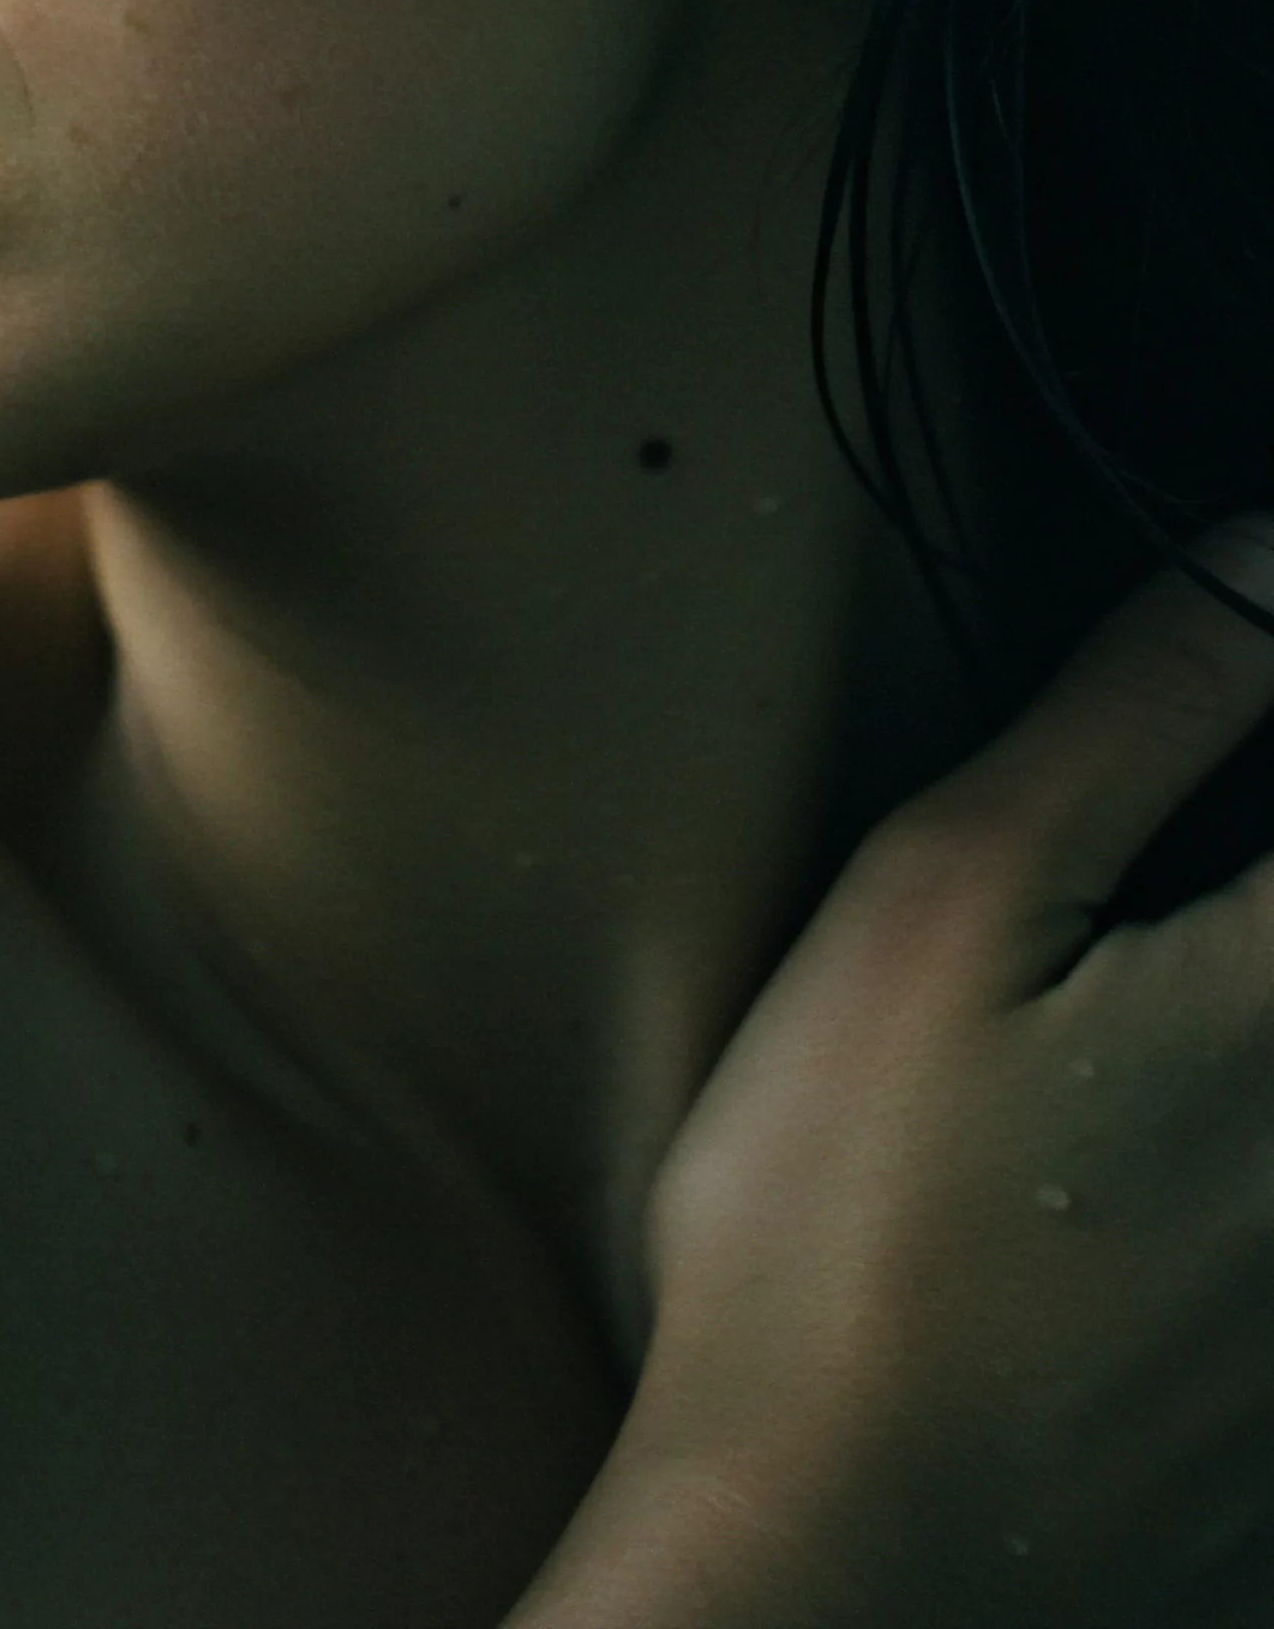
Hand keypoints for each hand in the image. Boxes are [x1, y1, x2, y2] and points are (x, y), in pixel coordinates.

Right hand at [521, 529, 1273, 1627]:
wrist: (845, 1567)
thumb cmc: (856, 1225)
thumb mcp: (950, 898)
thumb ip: (1143, 704)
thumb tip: (1264, 549)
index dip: (1271, 702)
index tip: (1232, 678)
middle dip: (1241, 858)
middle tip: (1138, 893)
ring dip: (1224, 1017)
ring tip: (1117, 1022)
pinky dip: (1235, 1177)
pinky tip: (1132, 1165)